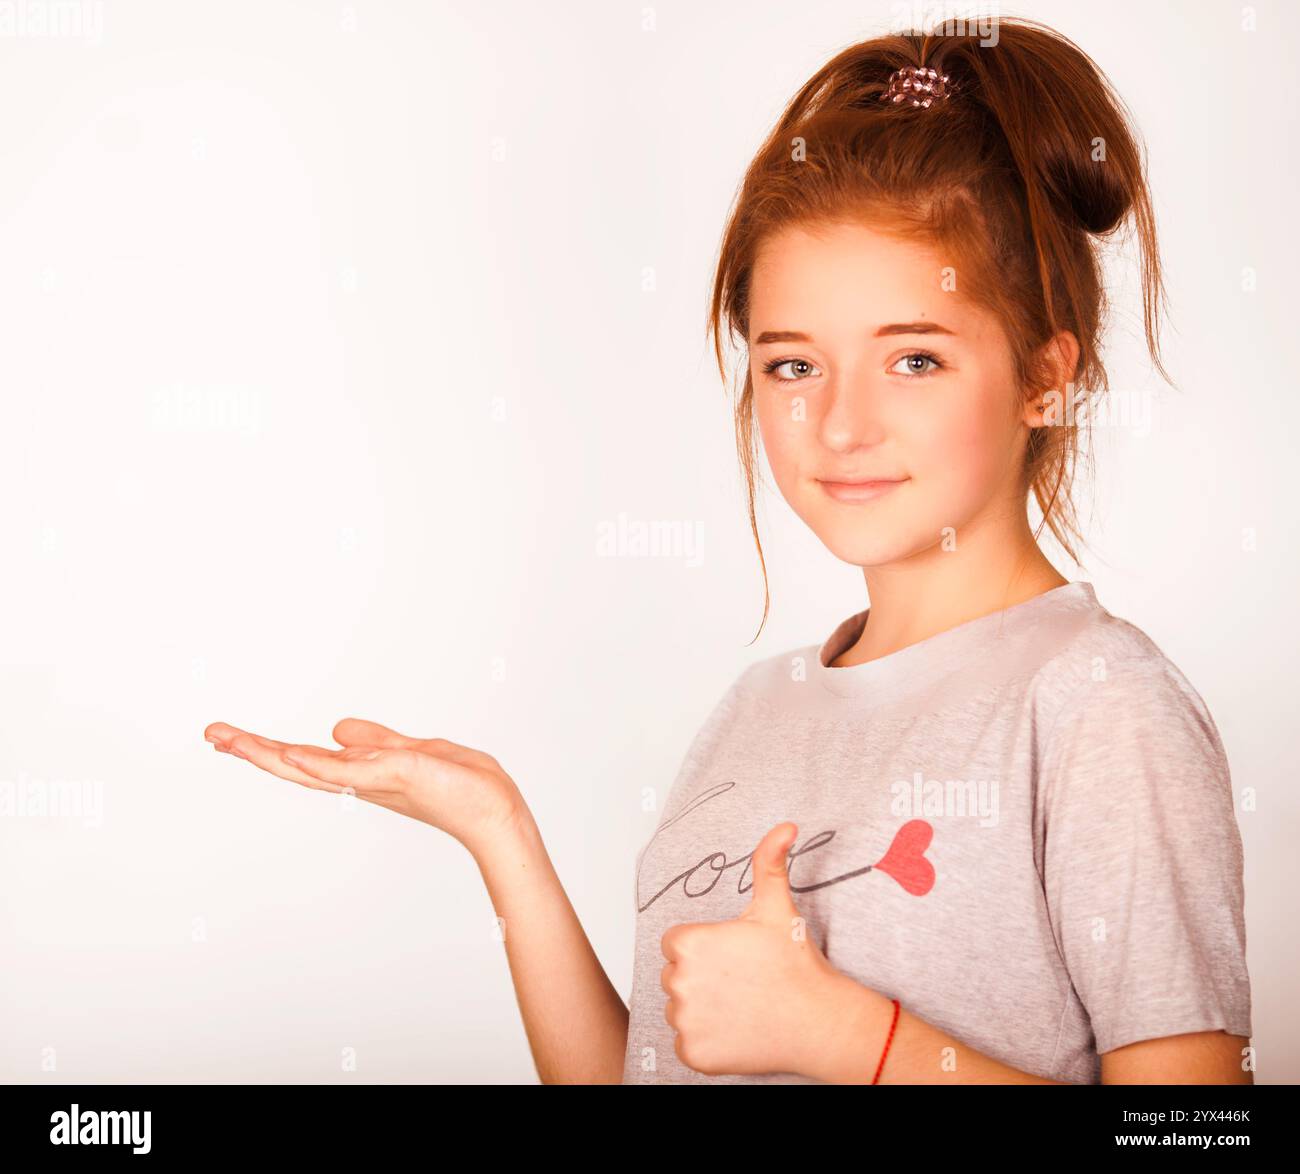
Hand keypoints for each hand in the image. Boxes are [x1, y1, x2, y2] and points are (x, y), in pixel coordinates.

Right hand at [202, 717, 529, 856]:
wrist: (495, 810)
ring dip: (270, 753)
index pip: (304, 758)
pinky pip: (351, 771)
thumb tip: (336, 728)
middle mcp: (360, 781)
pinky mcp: (398, 775)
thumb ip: (374, 740)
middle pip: (295, 764)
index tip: (227, 735)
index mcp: (361, 773)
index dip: (266, 747)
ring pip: (312, 767)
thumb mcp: (411, 750)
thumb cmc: (460, 785)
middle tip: (210, 732)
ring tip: (230, 738)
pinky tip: (290, 755)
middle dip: (252, 750)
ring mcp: (375, 780)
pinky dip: (319, 764)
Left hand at [660, 821, 857, 1078]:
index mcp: (688, 943)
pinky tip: (736, 1029)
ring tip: (741, 1004)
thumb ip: (769, 861)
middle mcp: (678, 982)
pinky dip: (706, 1040)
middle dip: (702, 976)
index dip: (706, 947)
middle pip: (676, 975)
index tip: (733, 955)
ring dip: (703, 1008)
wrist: (819, 1021)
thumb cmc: (795, 963)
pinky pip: (687, 1043)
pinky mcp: (693, 1054)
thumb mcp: (777, 906)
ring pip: (681, 1009)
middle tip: (742, 979)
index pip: (677, 943)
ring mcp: (684, 1022)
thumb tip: (785, 826)